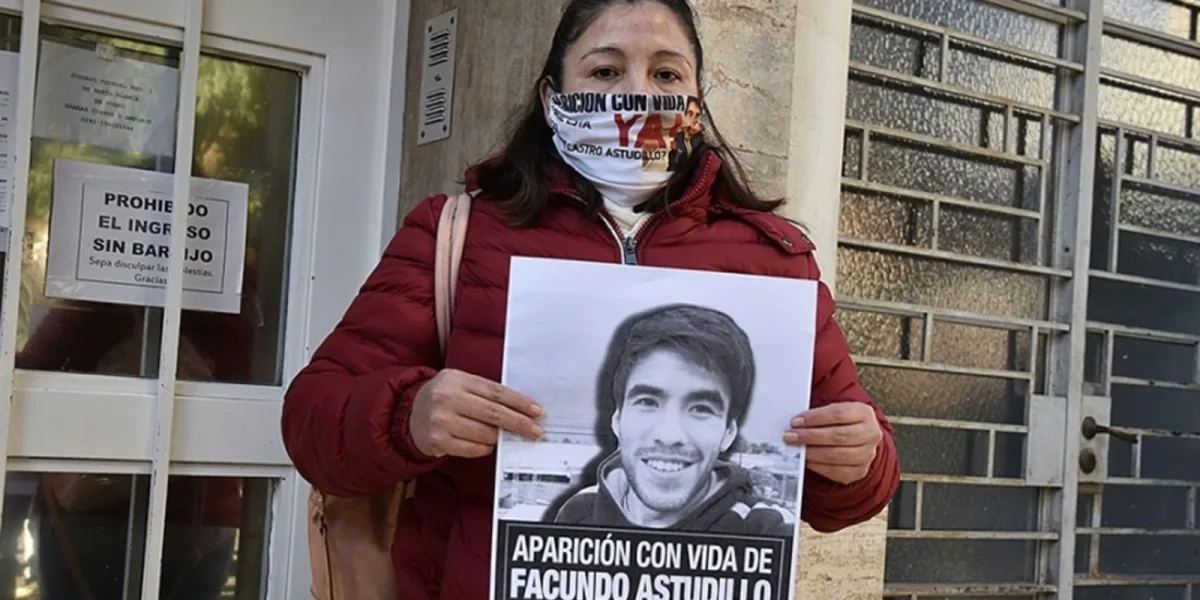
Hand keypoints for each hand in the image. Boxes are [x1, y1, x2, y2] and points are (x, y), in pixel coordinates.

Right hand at [408, 369, 543, 458]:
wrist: (410, 415)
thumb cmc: (444, 398)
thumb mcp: (459, 384)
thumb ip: (485, 392)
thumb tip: (520, 408)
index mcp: (456, 379)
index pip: (495, 392)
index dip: (519, 402)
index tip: (536, 411)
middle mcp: (447, 398)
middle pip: (493, 413)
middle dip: (518, 423)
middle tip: (535, 430)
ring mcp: (441, 421)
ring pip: (484, 433)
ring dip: (499, 437)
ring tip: (503, 436)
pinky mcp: (438, 440)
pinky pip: (473, 448)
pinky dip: (485, 447)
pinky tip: (485, 443)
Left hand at [783, 402, 881, 484]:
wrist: (859, 438)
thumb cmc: (841, 422)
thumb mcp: (835, 411)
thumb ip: (819, 415)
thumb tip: (795, 424)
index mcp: (864, 413)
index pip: (838, 414)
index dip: (815, 418)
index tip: (796, 421)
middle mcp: (870, 434)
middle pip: (839, 436)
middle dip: (811, 436)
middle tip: (790, 436)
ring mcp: (868, 454)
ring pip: (838, 455)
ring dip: (812, 453)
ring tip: (796, 449)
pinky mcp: (860, 471)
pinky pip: (837, 471)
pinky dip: (819, 466)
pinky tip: (806, 461)